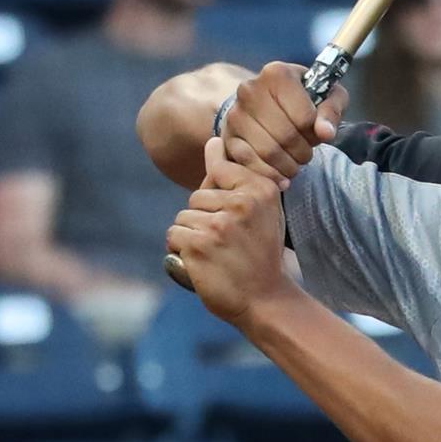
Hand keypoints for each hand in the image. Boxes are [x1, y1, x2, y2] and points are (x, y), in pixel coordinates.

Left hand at [168, 137, 292, 325]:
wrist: (265, 300)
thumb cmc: (259, 253)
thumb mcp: (259, 210)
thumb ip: (233, 177)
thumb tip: (211, 141)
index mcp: (261, 188)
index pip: (218, 171)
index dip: (220, 200)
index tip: (238, 223)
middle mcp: (242, 202)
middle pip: (196, 197)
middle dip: (204, 219)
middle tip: (229, 244)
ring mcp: (219, 224)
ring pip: (183, 217)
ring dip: (192, 237)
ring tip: (218, 254)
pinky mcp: (199, 245)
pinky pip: (174, 236)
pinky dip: (182, 251)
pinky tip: (204, 263)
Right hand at [216, 61, 345, 186]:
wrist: (265, 104)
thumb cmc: (302, 100)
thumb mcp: (327, 97)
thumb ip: (332, 111)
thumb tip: (325, 132)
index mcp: (277, 73)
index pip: (305, 116)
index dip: (315, 132)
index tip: (316, 133)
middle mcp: (250, 89)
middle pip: (286, 136)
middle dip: (303, 152)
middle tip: (306, 153)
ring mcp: (235, 114)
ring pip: (268, 151)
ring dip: (288, 166)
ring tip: (295, 163)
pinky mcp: (227, 136)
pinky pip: (248, 162)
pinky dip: (268, 174)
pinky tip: (281, 177)